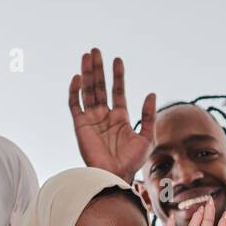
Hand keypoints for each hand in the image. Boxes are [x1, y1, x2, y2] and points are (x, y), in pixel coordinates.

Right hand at [68, 49, 156, 181]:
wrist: (116, 174)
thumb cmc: (132, 161)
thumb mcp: (147, 137)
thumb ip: (149, 116)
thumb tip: (151, 93)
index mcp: (119, 117)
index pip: (117, 91)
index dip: (117, 76)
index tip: (117, 60)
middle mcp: (104, 116)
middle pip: (99, 87)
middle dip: (98, 69)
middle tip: (96, 50)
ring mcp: (91, 119)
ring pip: (87, 91)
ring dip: (86, 73)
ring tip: (88, 55)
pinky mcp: (80, 125)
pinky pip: (75, 104)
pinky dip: (75, 91)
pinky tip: (78, 77)